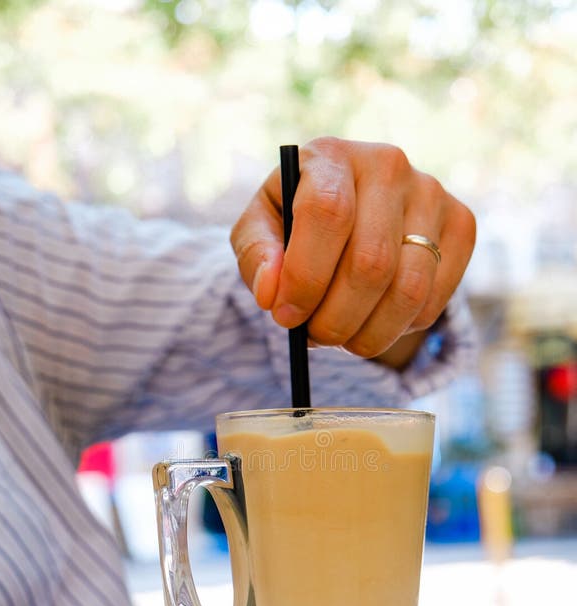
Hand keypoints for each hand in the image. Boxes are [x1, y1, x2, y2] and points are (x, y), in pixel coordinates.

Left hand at [231, 137, 475, 361]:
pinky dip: (400, 328)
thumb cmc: (295, 227)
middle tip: (314, 338)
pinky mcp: (461, 224)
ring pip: (408, 290)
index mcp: (331, 156)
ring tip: (341, 337)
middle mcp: (388, 165)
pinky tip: (374, 319)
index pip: (327, 213)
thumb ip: (257, 257)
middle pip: (370, 263)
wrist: (351, 217)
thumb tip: (273, 292)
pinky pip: (434, 300)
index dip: (305, 276)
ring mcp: (431, 193)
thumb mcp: (259, 233)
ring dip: (368, 334)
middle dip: (335, 319)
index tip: (285, 315)